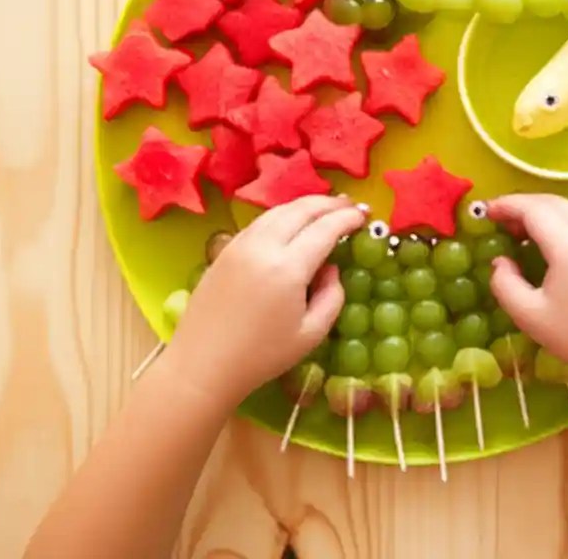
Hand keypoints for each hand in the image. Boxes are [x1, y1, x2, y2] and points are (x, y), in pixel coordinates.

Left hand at [166, 196, 364, 405]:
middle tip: (349, 205)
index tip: (364, 216)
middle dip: (329, 204)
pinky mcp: (224, 251)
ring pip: (277, 211)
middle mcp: (263, 246)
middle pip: (300, 210)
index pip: (325, 228)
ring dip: (304, 206)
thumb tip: (331, 269)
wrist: (203, 364)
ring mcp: (239, 245)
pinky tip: (290, 223)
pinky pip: (259, 222)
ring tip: (324, 209)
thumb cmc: (261, 357)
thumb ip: (331, 297)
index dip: (347, 218)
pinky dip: (281, 215)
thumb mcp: (310, 334)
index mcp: (288, 268)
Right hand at [487, 194, 567, 384]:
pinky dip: (561, 222)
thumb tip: (501, 262)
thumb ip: (505, 284)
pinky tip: (549, 243)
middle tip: (499, 219)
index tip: (485, 211)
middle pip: (553, 202)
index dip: (506, 205)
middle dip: (523, 204)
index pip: (533, 208)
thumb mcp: (529, 315)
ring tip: (520, 230)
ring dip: (543, 211)